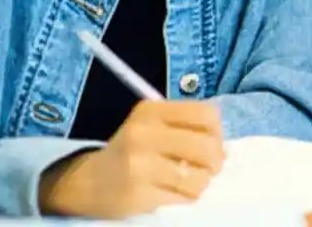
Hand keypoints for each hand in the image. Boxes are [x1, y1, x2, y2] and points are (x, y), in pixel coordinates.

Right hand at [38, 100, 223, 218]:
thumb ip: (184, 127)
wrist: (86, 182)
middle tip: (208, 170)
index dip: (217, 132)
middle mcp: (144, 133)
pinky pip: (182, 200)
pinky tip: (170, 195)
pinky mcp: (138, 195)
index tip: (212, 144)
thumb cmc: (129, 153)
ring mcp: (140, 165)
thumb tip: (224, 149)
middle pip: (207, 147)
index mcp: (151, 111)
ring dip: (199, 185)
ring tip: (186, 184)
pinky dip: (184, 200)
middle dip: (215, 163)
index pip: (206, 114)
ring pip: (199, 178)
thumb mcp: (150, 126)